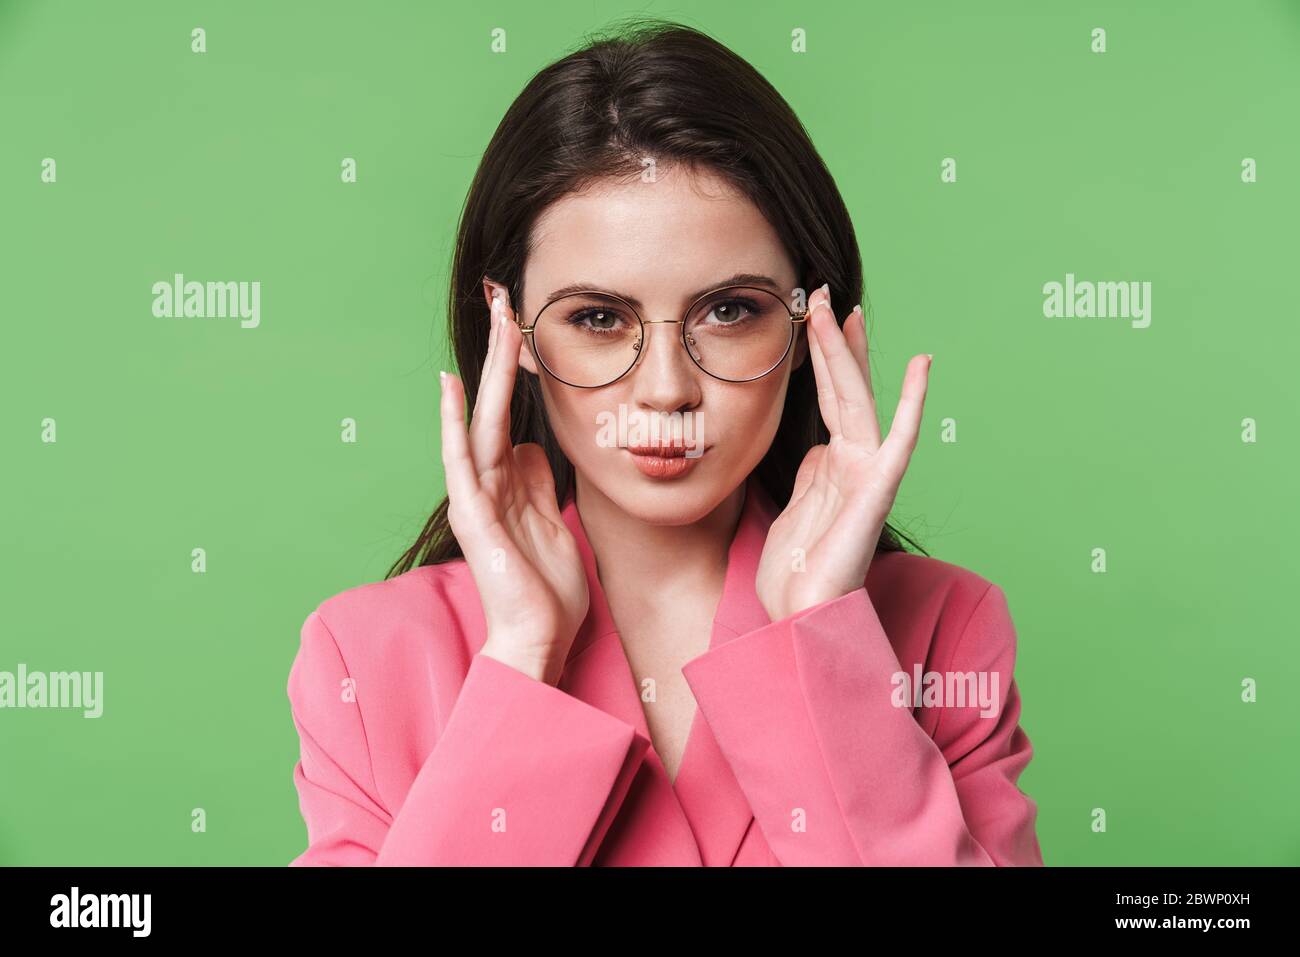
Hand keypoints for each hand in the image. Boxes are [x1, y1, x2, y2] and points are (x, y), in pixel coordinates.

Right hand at [439, 290, 588, 684]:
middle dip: (500, 354)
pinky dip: (454, 424)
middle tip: (505, 302)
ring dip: (487, 371)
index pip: (509, 414)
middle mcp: (488, 485)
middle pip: (493, 406)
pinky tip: (452, 387)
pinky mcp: (474, 517)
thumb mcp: (554, 525)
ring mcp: (477, 498)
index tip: (524, 329)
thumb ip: (540, 487)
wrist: (538, 640)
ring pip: (480, 420)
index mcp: (510, 486)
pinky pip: (461, 461)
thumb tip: (532, 449)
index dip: (515, 373)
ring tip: (495, 322)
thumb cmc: (547, 592)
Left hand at [755, 283, 930, 621]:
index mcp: (831, 465)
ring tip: (838, 306)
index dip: (827, 358)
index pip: (830, 400)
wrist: (800, 614)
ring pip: (856, 398)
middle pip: (845, 388)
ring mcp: (866, 470)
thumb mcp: (792, 508)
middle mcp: (852, 461)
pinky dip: (911, 401)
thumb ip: (807, 474)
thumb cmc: (794, 573)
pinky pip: (897, 437)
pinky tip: (922, 363)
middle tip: (822, 293)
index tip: (819, 318)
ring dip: (846, 351)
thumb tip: (817, 448)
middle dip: (833, 340)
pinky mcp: (877, 486)